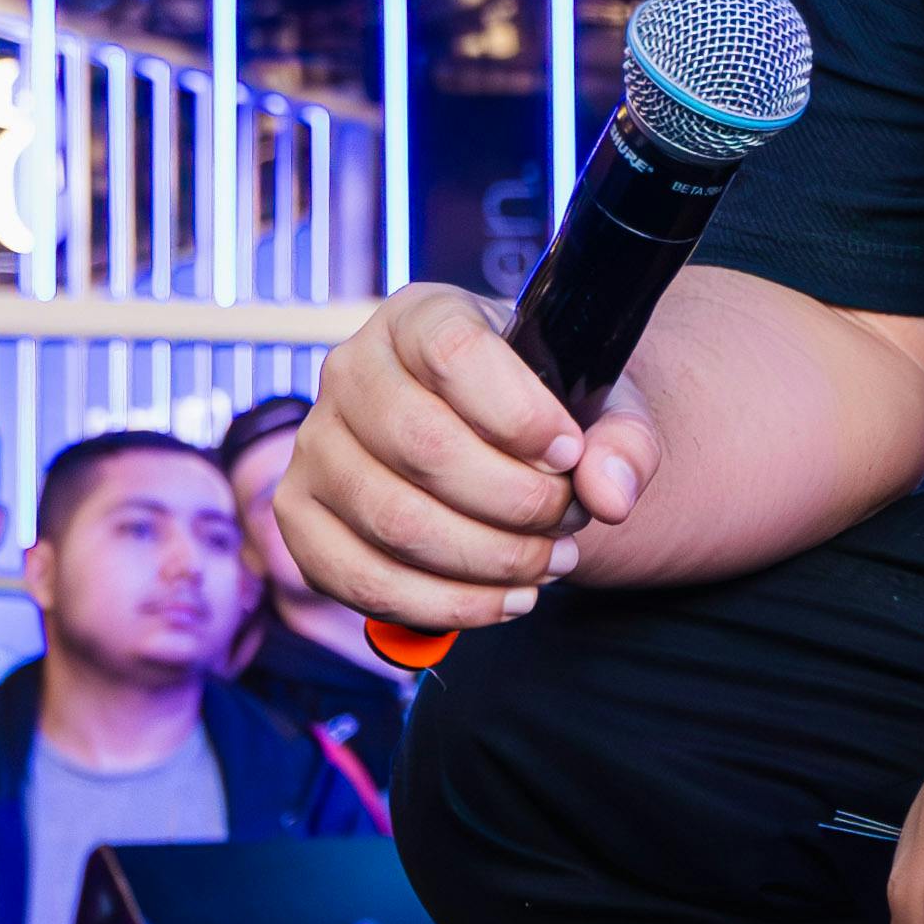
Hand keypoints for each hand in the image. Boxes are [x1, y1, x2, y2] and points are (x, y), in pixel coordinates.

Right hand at [284, 286, 653, 634]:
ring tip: (549, 564)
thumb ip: (623, 442)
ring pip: (396, 523)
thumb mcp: (598, 409)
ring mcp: (314, 446)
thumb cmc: (540, 416)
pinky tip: (504, 600)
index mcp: (418, 317)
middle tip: (570, 522)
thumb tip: (610, 494)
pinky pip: (362, 579)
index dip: (519, 416)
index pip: (454, 354)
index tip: (569, 452)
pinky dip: (445, 606)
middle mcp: (349, 371)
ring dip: (489, 561)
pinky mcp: (300, 516)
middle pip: (426, 449)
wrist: (488, 445)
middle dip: (517, 504)